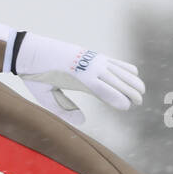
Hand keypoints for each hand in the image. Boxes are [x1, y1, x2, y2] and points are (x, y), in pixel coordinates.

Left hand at [14, 33, 144, 126]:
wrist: (30, 50)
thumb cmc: (36, 76)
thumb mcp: (44, 96)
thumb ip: (62, 110)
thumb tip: (83, 122)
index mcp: (76, 77)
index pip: (101, 89)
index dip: (116, 97)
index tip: (127, 107)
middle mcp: (87, 66)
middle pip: (114, 79)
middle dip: (129, 91)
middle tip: (140, 102)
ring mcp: (90, 58)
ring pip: (117, 69)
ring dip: (131, 80)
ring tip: (142, 90)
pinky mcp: (90, 54)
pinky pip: (112, 61)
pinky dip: (124, 67)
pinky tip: (134, 73)